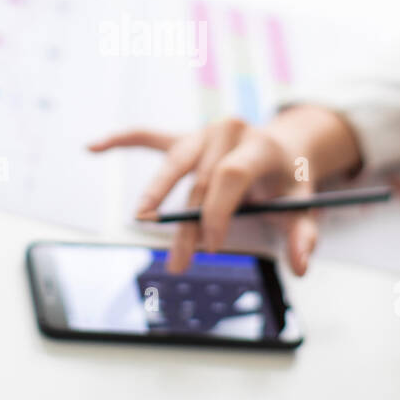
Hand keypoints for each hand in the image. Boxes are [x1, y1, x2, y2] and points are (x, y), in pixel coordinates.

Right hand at [88, 118, 318, 275]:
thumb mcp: (303, 203)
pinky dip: (122, 140)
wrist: (284, 147)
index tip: (211, 246)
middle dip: (188, 225)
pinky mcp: (185, 138)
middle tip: (179, 261)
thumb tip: (301, 267)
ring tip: (142, 219)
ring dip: (156, 193)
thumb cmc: (288, 179)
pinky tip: (94, 148)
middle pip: (200, 180)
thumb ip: (304, 235)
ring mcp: (203, 134)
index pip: (230, 175)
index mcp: (258, 145)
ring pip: (175, 164)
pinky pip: (149, 136)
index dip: (218, 210)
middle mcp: (229, 132)